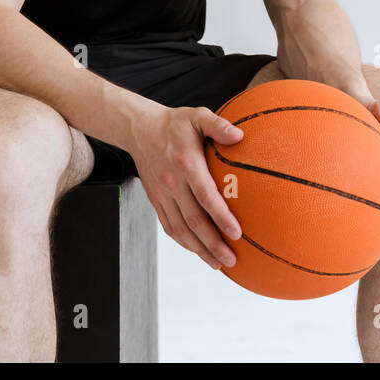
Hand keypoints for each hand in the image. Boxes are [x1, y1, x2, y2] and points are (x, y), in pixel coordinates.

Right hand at [129, 105, 244, 269]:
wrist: (138, 129)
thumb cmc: (175, 123)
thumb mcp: (197, 115)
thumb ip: (218, 125)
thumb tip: (240, 135)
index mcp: (186, 163)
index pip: (205, 195)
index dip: (221, 216)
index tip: (237, 233)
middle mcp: (172, 182)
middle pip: (193, 220)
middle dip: (213, 243)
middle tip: (232, 260)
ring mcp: (162, 194)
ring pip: (180, 229)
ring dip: (199, 249)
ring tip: (218, 264)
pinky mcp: (155, 200)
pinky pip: (169, 226)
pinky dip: (183, 242)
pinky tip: (198, 251)